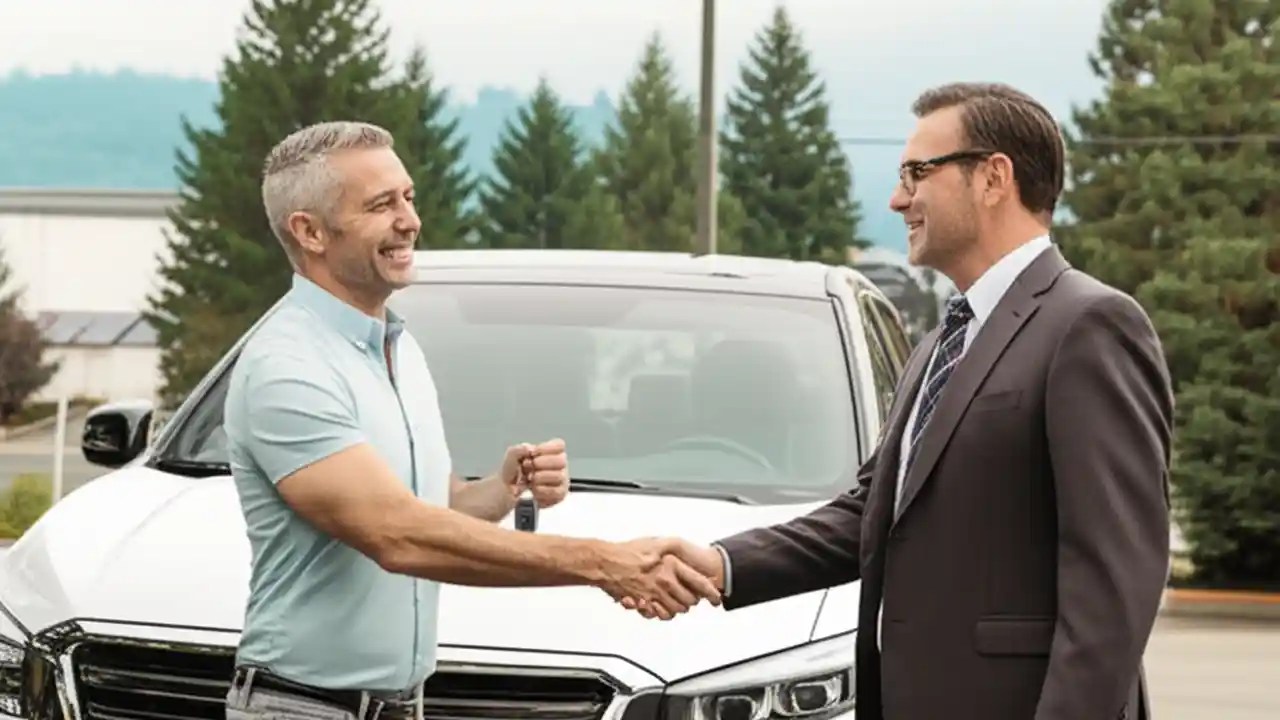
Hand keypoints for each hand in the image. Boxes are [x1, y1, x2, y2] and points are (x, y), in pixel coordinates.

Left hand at [500, 438, 568, 508]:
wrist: (510, 490)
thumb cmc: (515, 470)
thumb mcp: (511, 456)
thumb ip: (518, 450)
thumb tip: (529, 449)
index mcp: (551, 451)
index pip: (559, 445)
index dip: (546, 448)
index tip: (532, 454)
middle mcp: (560, 464)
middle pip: (561, 460)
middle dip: (541, 463)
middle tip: (529, 467)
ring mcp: (561, 480)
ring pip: (558, 477)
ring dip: (539, 478)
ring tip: (529, 479)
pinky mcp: (559, 494)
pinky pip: (555, 492)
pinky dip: (540, 490)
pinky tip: (533, 489)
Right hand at [597, 537, 721, 619]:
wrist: (606, 563)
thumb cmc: (628, 552)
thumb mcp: (656, 543)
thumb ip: (674, 548)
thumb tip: (689, 553)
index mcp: (671, 565)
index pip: (700, 583)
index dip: (711, 593)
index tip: (716, 598)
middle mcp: (665, 581)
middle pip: (691, 600)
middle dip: (692, 600)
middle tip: (690, 596)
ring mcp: (655, 594)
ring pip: (678, 610)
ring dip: (679, 607)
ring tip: (674, 599)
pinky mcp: (644, 604)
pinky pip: (662, 615)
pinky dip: (664, 613)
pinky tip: (661, 605)